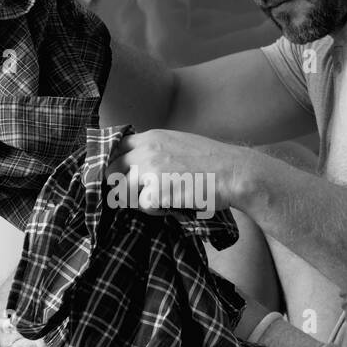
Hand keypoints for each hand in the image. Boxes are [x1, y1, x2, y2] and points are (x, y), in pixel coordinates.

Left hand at [104, 129, 253, 217]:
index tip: (120, 176)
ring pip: (124, 190)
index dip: (114, 164)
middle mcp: (146, 150)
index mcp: (151, 137)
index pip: (115, 147)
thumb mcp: (179, 143)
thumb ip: (155, 148)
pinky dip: (156, 210)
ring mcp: (149, 170)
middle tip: (142, 193)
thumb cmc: (213, 162)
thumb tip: (135, 163)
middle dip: (122, 184)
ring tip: (163, 197)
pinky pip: (142, 206)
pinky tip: (173, 204)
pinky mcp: (156, 191)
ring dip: (139, 198)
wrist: (234, 173)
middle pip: (111, 171)